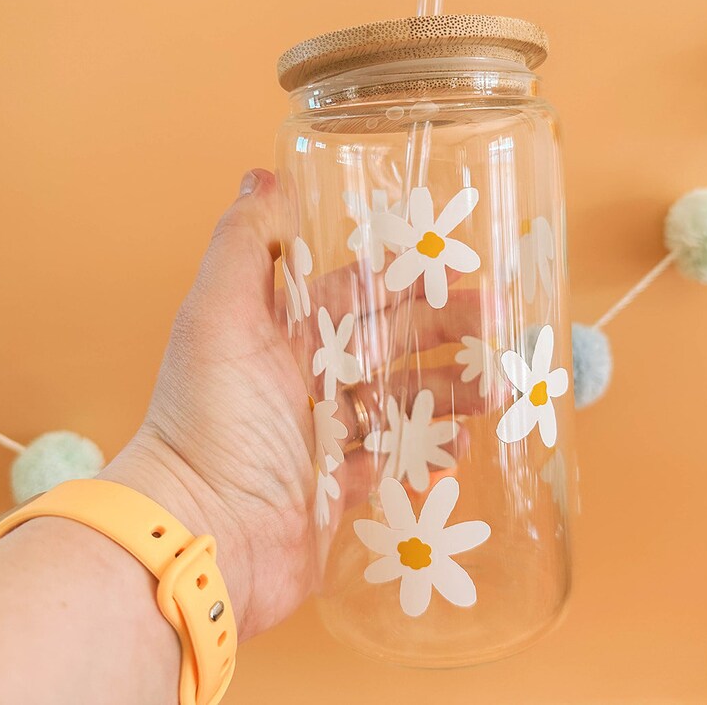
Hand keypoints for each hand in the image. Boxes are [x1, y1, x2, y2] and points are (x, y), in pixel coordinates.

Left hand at [101, 168, 483, 640]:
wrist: (204, 531)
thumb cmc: (211, 418)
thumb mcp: (218, 316)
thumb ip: (244, 245)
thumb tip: (262, 175)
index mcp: (280, 334)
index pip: (354, 293)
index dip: (405, 278)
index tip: (457, 265)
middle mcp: (302, 381)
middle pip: (389, 345)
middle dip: (446, 331)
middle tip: (502, 324)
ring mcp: (322, 437)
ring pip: (399, 403)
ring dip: (449, 393)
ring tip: (499, 390)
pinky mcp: (336, 491)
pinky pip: (391, 465)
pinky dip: (426, 455)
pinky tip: (460, 448)